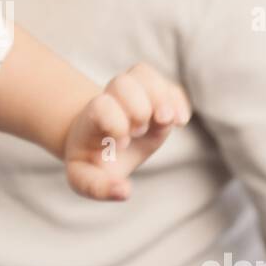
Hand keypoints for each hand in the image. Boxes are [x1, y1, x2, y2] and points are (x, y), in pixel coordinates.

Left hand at [62, 64, 190, 200]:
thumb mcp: (84, 179)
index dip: (116, 123)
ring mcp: (133, 95)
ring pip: (143, 73)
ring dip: (160, 96)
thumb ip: (99, 187)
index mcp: (92, 119)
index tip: (120, 145)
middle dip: (137, 107)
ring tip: (166, 122)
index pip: (101, 106)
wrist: (97, 144)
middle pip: (122, 82)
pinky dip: (178, 100)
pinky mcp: (154, 99)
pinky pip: (167, 85)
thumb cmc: (91, 163)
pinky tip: (180, 122)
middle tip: (139, 131)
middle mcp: (110, 99)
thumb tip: (124, 191)